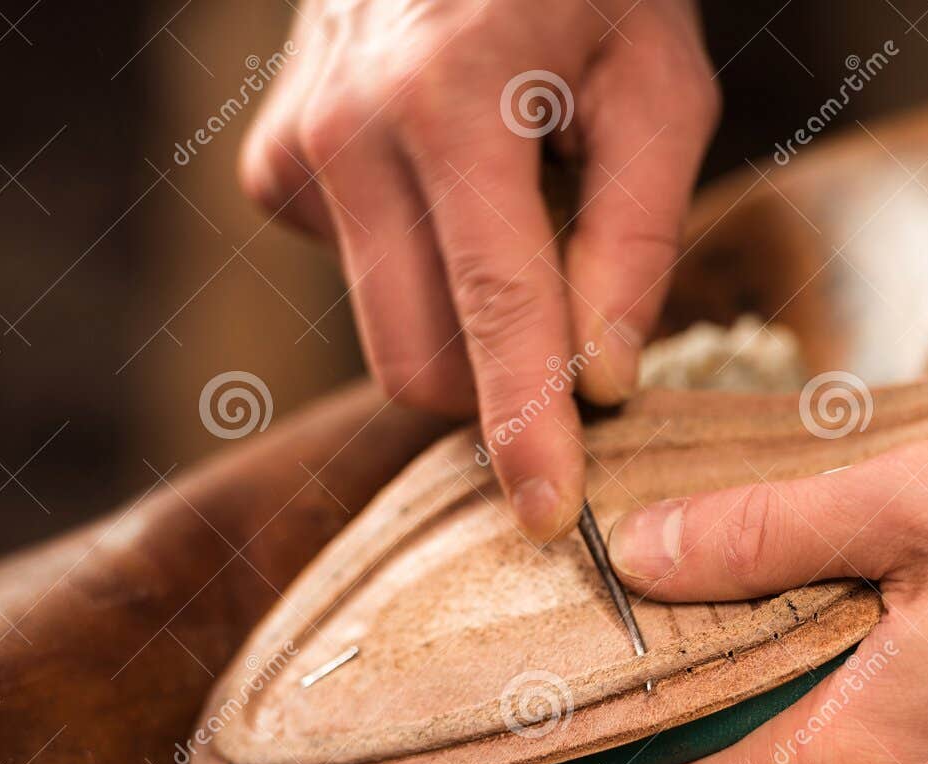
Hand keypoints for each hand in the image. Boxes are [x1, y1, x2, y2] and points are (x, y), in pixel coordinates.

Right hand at [240, 0, 719, 539]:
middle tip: (573, 333)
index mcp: (452, 103)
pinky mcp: (272, 171)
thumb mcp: (655, 84)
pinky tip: (448, 180)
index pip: (497, 314)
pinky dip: (420, 263)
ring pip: (388, 334)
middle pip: (418, 360)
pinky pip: (361, 280)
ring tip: (512, 205)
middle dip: (498, 388)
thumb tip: (601, 380)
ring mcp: (296, 154)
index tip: (549, 516)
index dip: (526, 429)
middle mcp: (348, 133)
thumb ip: (637, 238)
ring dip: (464, 317)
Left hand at [566, 437, 927, 763]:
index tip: (489, 757)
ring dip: (710, 705)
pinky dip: (787, 690)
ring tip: (641, 633)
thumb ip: (772, 532)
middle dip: (631, 730)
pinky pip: (847, 741)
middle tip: (551, 662)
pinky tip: (778, 623)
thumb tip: (636, 553)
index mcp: (846, 758)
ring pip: (780, 760)